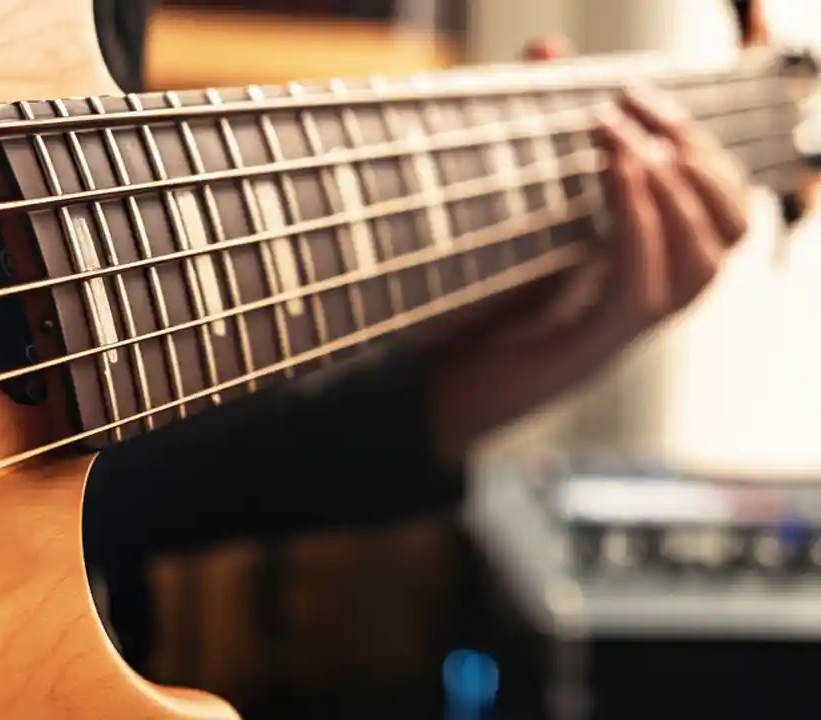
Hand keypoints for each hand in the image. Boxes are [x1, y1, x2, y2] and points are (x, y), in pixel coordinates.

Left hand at [427, 40, 751, 464]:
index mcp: (629, 274)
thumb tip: (545, 46)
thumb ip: (527, 133)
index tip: (635, 98)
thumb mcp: (499, 209)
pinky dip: (638, 220)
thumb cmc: (453, 301)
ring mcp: (618, 332)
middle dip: (694, 154)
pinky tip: (612, 170)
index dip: (694, 146)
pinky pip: (644, 286)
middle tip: (633, 108)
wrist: (414, 394)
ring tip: (625, 139)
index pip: (713, 210)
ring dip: (673, 186)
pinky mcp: (587, 351)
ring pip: (704, 261)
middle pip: (729, 229)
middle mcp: (638, 304)